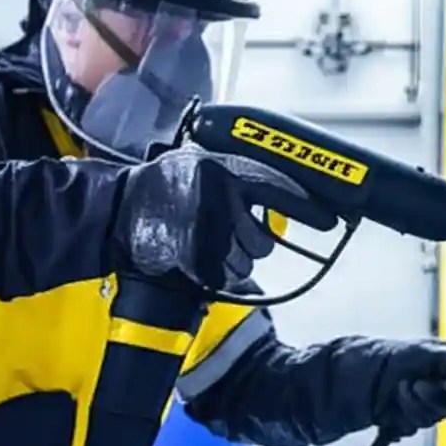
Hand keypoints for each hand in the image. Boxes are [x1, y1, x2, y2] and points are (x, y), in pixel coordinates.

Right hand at [111, 144, 335, 291]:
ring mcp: (207, 229)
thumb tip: (299, 200)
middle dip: (249, 245)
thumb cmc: (164, 187)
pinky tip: (191, 256)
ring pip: (243, 263)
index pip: (281, 188)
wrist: (114, 207)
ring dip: (229, 261)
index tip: (330, 220)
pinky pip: (222, 277)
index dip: (308, 208)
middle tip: (224, 234)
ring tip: (200, 241)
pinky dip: (212, 273)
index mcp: (227, 168)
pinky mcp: (194, 257)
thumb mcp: (204, 168)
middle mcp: (221, 196)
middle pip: (262, 242)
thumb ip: (244, 182)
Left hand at [371, 339, 445, 438]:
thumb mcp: (433, 350)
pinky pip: (410, 429)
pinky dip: (398, 418)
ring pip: (428, 420)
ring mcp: (424, 409)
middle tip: (416, 384)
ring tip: (399, 390)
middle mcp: (441, 393)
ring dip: (411, 406)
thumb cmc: (399, 355)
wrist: (362, 373)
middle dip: (430, 398)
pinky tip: (391, 406)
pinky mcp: (406, 423)